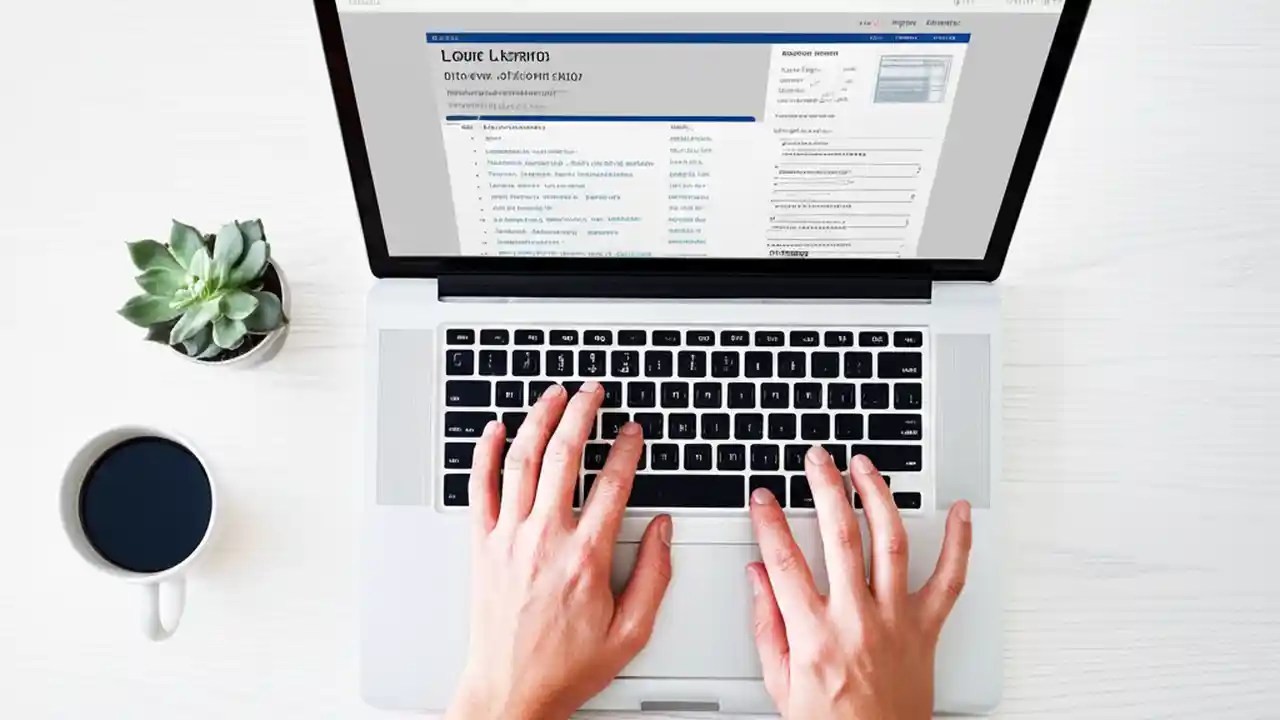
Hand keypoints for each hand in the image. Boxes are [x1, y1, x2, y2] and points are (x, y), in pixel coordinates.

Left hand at [447, 382, 672, 719]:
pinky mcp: (482, 546)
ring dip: (539, 419)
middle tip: (594, 392)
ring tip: (553, 394)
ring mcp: (508, 539)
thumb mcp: (631, 631)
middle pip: (565, 457)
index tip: (634, 432)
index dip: (627, 450)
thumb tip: (665, 530)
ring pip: (522, 461)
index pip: (613, 484)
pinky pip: (480, 488)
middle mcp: (545, 539)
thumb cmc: (567, 667)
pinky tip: (496, 429)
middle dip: (583, 414)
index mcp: (586, 558)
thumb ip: (655, 576)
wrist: (510, 693)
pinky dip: (486, 453)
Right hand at [748, 449, 971, 719]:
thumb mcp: (780, 682)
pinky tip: (959, 513)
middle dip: (825, 487)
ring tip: (866, 468)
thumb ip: (767, 625)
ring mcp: (896, 620)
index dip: (769, 521)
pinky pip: (950, 580)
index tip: (762, 497)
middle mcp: (857, 620)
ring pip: (890, 543)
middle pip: (840, 536)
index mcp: (814, 634)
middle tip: (817, 459)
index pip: (785, 560)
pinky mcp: (927, 629)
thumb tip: (757, 577)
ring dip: (877, 497)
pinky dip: (959, 543)